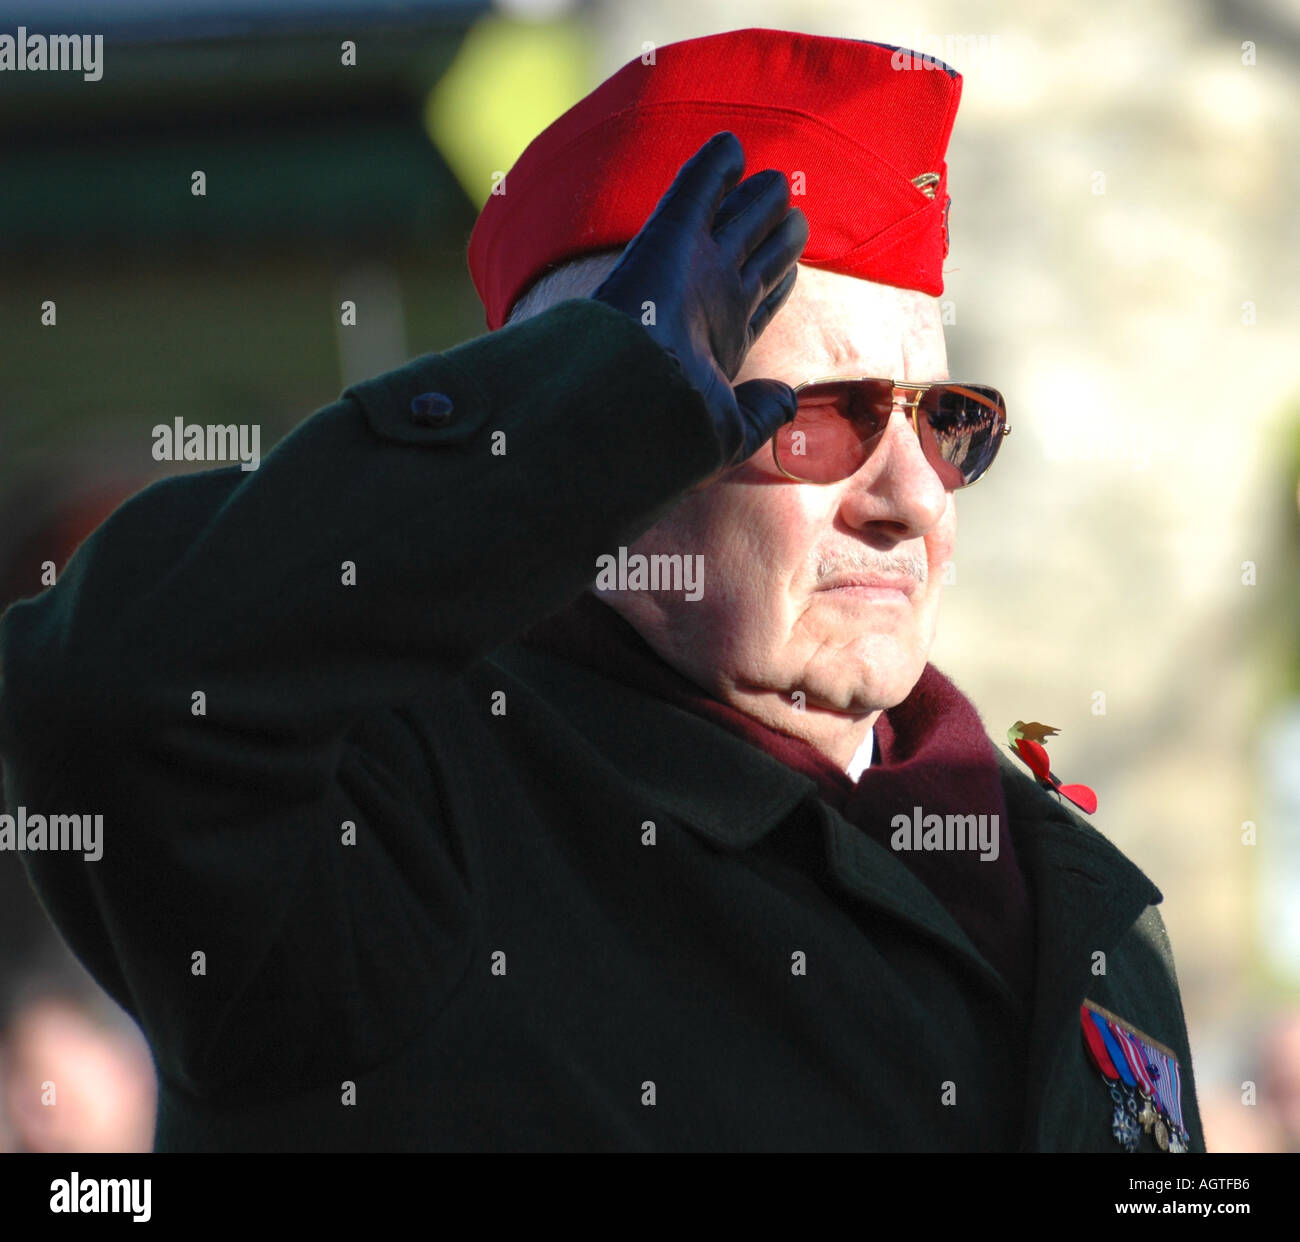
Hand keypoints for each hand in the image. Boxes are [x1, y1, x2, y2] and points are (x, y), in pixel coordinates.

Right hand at [591, 131, 808, 469]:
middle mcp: (711, 297)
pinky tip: (731, 144)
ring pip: (738, 216)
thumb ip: (762, 414)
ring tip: (777, 182)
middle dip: (774, 231)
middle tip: (793, 212)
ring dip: (759, 198)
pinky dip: (715, 164)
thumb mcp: (730, 432)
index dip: (777, 279)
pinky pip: (698, 187)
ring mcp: (694, 263)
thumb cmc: (677, 423)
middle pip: (753, 252)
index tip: (792, 266)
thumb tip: (787, 400)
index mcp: (724, 338)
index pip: (757, 300)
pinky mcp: (672, 233)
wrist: (633, 397)